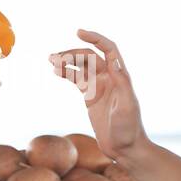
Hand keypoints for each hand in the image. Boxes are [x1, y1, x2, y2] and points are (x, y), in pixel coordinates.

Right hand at [49, 29, 147, 161]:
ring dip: (67, 61)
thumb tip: (115, 61)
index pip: (108, 49)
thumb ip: (122, 84)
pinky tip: (55, 71)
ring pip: (81, 67)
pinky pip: (77, 80)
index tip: (79, 32)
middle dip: (72, 54)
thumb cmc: (129, 129)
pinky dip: (66, 73)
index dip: (95, 38)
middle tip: (54, 58)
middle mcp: (110, 78)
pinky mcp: (91, 97)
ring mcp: (100, 87)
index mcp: (120, 77)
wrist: (126, 148)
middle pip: (89, 57)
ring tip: (50, 60)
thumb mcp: (127, 106)